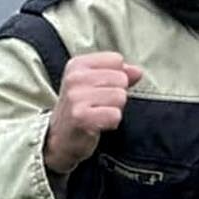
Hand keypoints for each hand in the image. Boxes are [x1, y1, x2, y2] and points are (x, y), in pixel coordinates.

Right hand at [44, 51, 142, 173]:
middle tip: (99, 105)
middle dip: (116, 95)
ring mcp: (76, 97)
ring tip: (98, 114)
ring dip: (114, 109)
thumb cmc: (81, 109)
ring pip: (120, 97)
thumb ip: (119, 74)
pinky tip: (98, 124)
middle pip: (121, 79)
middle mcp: (75, 78)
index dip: (116, 77)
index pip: (116, 60)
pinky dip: (111, 122)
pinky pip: (115, 115)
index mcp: (78, 64)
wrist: (60, 139)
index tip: (101, 89)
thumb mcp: (95, 85)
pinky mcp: (81, 117)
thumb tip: (138, 71)